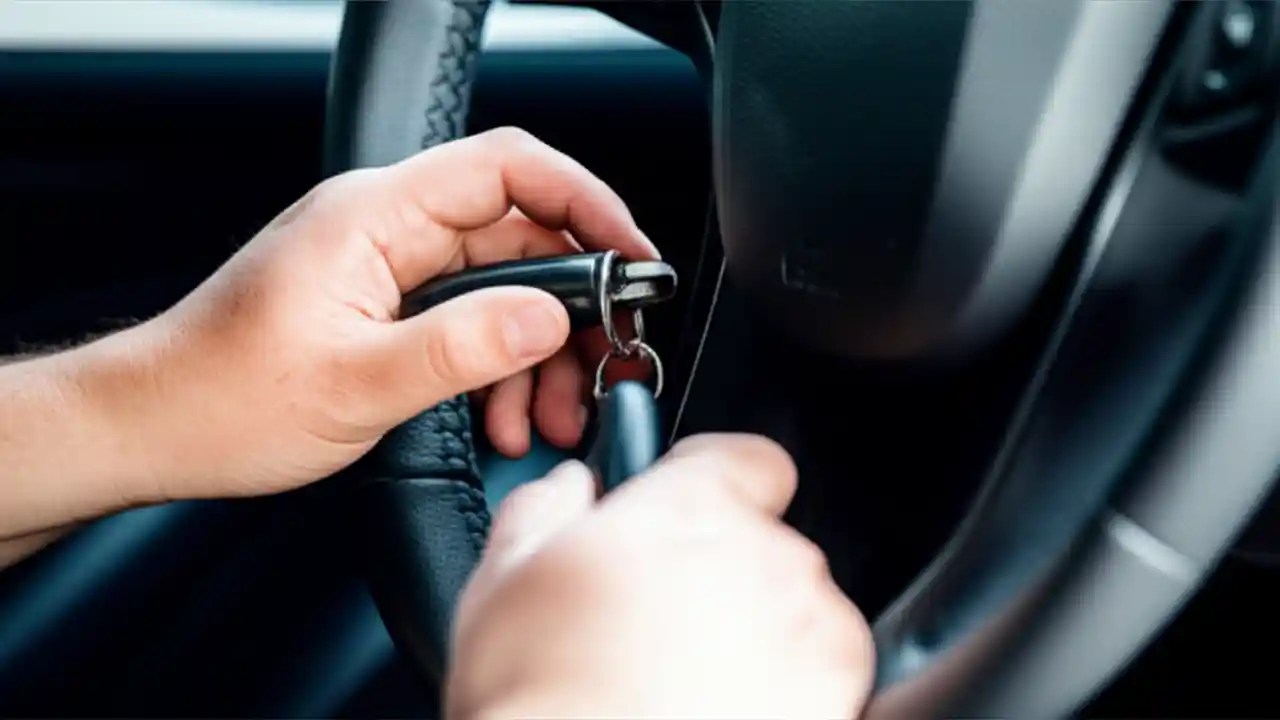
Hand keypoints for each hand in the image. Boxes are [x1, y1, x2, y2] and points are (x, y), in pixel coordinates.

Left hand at [123, 127, 656, 499]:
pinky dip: (499, 367)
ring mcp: (388, 266)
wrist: (154, 426)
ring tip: (548, 414)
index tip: (631, 257)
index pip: (507, 168)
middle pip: (519, 235)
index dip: (584, 203)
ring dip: (539, 351)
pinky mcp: (386, 305)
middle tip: (607, 361)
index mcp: (374, 217)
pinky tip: (504, 416)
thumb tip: (549, 318)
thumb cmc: (223, 398)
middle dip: (573, 304)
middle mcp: (386, 229)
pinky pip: (471, 319)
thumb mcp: (355, 382)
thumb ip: (461, 348)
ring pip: (503, 286)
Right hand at [448, 434, 875, 719]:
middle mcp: (767, 558)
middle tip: (658, 618)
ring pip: (794, 608)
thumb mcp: (503, 582)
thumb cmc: (542, 699)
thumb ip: (545, 508)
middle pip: (763, 540)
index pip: (748, 457)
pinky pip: (822, 671)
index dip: (719, 479)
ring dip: (755, 628)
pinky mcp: (837, 692)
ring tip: (686, 679)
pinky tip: (721, 708)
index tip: (692, 505)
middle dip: (720, 568)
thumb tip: (567, 487)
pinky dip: (786, 686)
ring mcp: (812, 631)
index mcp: (692, 510)